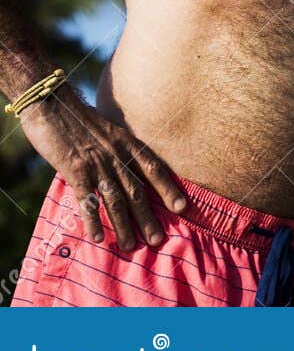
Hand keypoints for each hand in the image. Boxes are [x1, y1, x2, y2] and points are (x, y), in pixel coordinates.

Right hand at [19, 91, 186, 247]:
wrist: (53, 104)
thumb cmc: (80, 117)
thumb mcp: (108, 129)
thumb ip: (118, 149)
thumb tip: (123, 167)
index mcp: (128, 144)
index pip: (155, 169)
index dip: (169, 189)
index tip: (183, 207)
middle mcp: (117, 156)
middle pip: (137, 191)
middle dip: (148, 217)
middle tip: (157, 239)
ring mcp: (97, 164)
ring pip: (115, 200)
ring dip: (123, 225)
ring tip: (129, 246)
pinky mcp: (75, 171)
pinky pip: (87, 200)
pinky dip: (93, 220)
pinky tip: (97, 237)